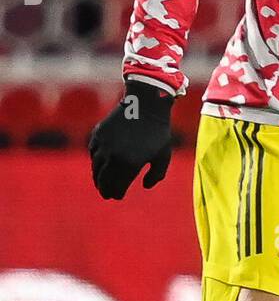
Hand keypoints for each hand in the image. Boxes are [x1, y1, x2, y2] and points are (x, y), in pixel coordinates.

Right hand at [88, 79, 173, 199]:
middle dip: (105, 190)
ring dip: (98, 177)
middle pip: (103, 180)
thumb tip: (144, 186)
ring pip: (96, 167)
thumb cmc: (158, 132)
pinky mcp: (98, 134)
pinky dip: (95, 160)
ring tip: (102, 182)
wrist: (146, 104)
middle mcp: (113, 156)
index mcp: (130, 164)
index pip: (117, 187)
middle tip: (107, 194)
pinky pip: (93, 152)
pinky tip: (100, 164)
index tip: (118, 196)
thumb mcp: (163, 156)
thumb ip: (156, 175)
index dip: (117, 194)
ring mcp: (104, 145)